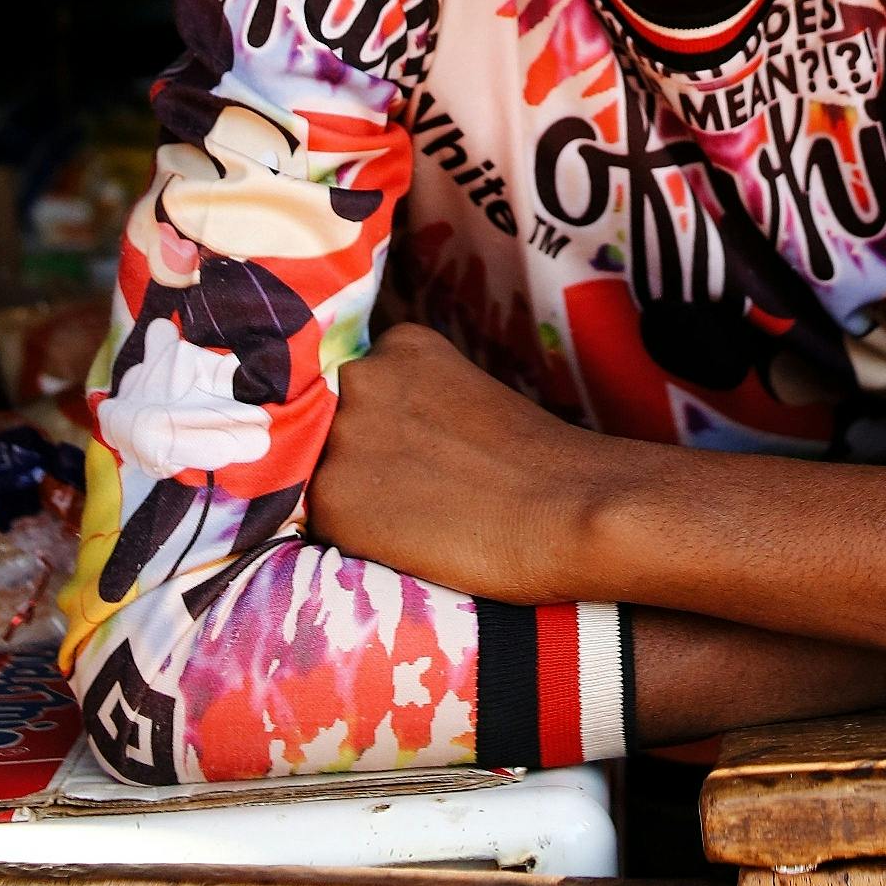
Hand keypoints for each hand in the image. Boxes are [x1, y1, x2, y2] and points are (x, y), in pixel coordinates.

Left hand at [306, 323, 602, 601]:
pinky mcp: (331, 499)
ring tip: (414, 517)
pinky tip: (405, 543)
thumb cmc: (538, 463)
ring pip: (317, 474)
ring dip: (350, 497)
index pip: (354, 388)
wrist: (567, 509)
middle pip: (328, 425)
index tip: (411, 454)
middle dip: (358, 457)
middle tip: (415, 489)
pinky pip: (319, 524)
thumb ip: (414, 398)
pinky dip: (350, 539)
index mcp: (399, 343)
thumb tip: (385, 437)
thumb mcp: (466, 395)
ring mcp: (342, 435)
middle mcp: (359, 378)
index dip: (376, 429)